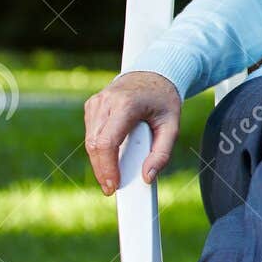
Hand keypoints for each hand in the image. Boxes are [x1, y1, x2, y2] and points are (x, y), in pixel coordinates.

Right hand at [83, 71, 181, 194]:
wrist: (153, 74)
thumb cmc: (164, 100)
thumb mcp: (172, 125)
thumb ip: (162, 153)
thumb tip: (147, 177)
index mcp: (126, 104)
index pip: (107, 143)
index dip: (106, 168)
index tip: (113, 185)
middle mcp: (106, 101)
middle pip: (94, 145)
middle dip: (102, 170)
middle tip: (112, 188)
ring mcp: (96, 102)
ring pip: (89, 141)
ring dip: (100, 160)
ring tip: (115, 173)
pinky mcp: (91, 106)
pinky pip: (91, 133)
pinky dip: (99, 148)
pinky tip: (113, 153)